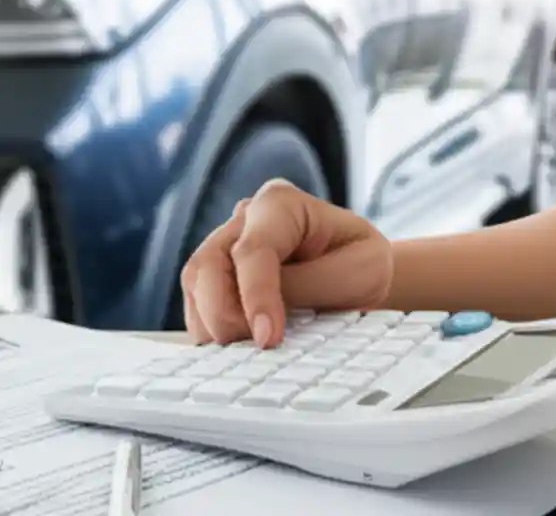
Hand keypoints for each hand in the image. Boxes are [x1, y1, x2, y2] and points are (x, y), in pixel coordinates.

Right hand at [181, 180, 391, 346]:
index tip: (268, 337)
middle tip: (254, 347)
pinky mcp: (214, 276)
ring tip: (245, 352)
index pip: (254, 249)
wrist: (357, 275)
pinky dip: (210, 329)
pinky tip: (235, 349)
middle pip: (208, 264)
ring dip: (212, 324)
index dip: (256, 295)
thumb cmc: (360, 265)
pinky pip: (196, 302)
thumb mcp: (357, 273)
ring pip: (195, 284)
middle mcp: (243, 219)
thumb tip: (263, 318)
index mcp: (280, 203)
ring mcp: (223, 245)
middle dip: (223, 313)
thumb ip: (308, 287)